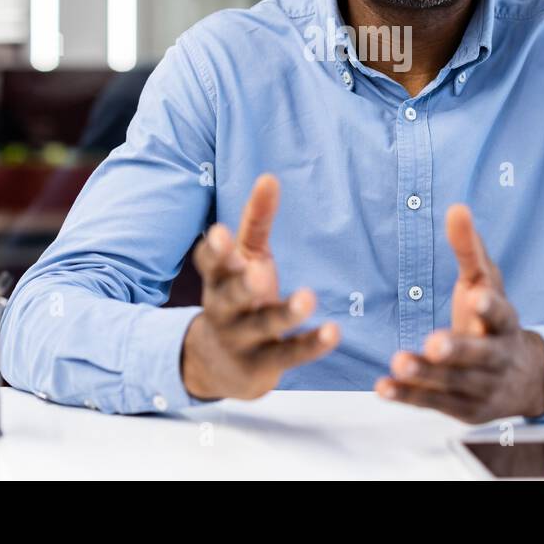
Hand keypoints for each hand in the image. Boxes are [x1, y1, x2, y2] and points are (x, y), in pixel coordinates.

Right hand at [181, 173, 340, 400]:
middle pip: (230, 296)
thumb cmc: (238, 297)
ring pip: (262, 326)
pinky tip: (333, 331)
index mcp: (218, 279)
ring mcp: (243, 339)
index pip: (210, 264)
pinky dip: (310, 344)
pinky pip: (288, 353)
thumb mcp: (245, 258)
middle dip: (241, 284)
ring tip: (308, 297)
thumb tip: (270, 177)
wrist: (220, 366)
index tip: (220, 232)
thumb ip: (256, 220)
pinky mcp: (263, 364)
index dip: (214, 250)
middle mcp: (225, 309)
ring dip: (284, 312)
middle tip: (255, 272)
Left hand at [375, 204, 543, 422]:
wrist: (524, 380)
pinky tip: (384, 386)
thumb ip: (470, 249)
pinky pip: (432, 401)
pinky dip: (407, 395)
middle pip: (479, 356)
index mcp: (505, 324)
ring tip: (399, 361)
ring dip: (425, 373)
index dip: (489, 308)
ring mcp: (480, 386)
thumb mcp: (486, 283)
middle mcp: (496, 357)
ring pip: (452, 382)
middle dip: (457, 349)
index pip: (501, 314)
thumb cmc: (496, 323)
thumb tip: (456, 208)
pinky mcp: (461, 407)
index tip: (476, 298)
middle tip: (435, 342)